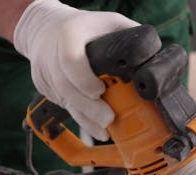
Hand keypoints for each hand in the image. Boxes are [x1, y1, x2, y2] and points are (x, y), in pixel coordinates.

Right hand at [14, 0, 137, 139]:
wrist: (46, 27)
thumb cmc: (85, 26)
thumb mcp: (110, 22)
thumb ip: (130, 36)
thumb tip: (155, 60)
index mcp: (69, 35)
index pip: (71, 60)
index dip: (84, 80)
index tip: (100, 92)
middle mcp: (51, 53)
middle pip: (66, 87)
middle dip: (88, 108)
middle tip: (108, 120)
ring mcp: (43, 70)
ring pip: (62, 100)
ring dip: (84, 118)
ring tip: (104, 131)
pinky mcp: (41, 84)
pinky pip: (59, 104)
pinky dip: (76, 115)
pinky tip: (92, 125)